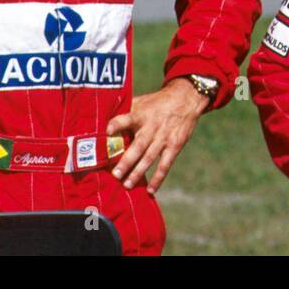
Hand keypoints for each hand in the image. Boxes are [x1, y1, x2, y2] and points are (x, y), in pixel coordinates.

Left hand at [107, 78, 208, 193]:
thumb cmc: (157, 102)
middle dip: (126, 161)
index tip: (107, 131)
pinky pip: (165, 164)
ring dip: (138, 172)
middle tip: (115, 174)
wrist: (185, 99)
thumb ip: (126, 112)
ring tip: (127, 184)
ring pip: (149, 158)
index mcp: (141, 115)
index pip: (127, 119)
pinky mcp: (174, 146)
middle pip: (138, 146)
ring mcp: (163, 138)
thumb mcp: (141, 102)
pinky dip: (158, 178)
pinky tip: (151, 190)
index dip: (117, 124)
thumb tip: (103, 122)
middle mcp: (151, 127)